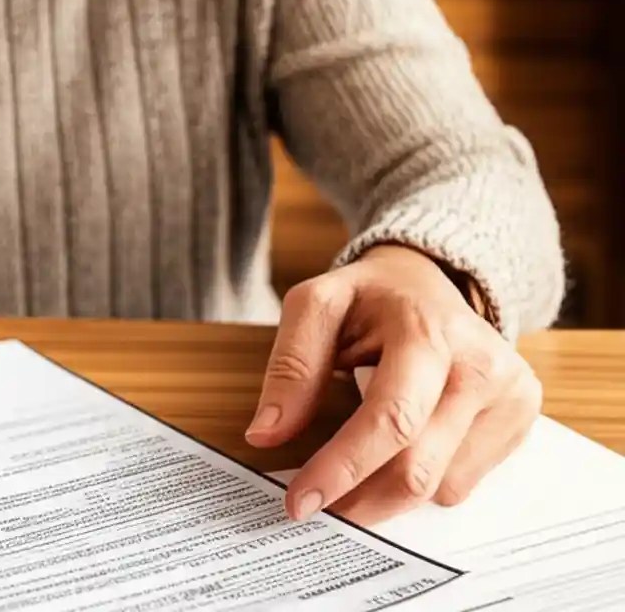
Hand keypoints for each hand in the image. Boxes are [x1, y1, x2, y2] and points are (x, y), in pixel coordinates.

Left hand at [247, 245, 540, 524]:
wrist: (431, 279)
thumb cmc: (370, 296)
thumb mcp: (317, 306)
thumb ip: (291, 366)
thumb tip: (266, 434)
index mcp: (428, 333)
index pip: (390, 420)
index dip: (342, 468)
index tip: (299, 501)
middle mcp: (481, 366)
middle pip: (418, 468)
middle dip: (359, 500)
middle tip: (318, 507)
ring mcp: (510, 395)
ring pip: (439, 487)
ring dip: (385, 494)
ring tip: (355, 466)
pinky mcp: (521, 419)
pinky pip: (461, 484)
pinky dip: (420, 481)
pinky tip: (401, 448)